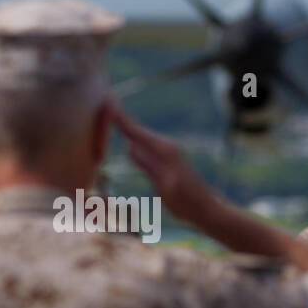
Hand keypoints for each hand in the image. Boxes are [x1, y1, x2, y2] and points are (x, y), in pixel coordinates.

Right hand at [110, 101, 214, 223]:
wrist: (206, 210)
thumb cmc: (187, 201)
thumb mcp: (165, 185)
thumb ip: (149, 166)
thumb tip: (130, 146)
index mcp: (164, 150)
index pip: (134, 129)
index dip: (118, 115)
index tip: (105, 97)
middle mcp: (164, 147)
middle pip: (135, 129)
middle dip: (118, 116)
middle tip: (100, 97)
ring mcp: (165, 153)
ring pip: (139, 136)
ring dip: (124, 125)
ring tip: (107, 110)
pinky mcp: (165, 161)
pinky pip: (144, 146)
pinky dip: (133, 138)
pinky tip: (128, 137)